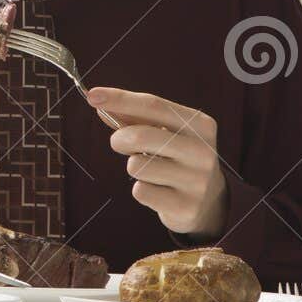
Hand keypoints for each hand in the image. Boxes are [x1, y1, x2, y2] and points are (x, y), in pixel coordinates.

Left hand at [89, 86, 228, 237]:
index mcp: (200, 125)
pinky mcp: (184, 206)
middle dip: (120, 138)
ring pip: (137, 166)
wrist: (208, 202)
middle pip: (142, 135)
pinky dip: (140, 189)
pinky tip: (156, 189)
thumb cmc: (178, 158)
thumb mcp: (166, 132)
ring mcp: (196, 180)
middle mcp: (202, 151)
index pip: (154, 104)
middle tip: (117, 142)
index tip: (92, 95)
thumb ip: (134, 117)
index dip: (120, 99)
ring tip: (147, 169)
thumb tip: (99, 103)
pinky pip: (141, 191)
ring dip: (133, 166)